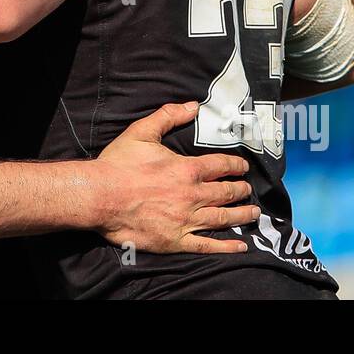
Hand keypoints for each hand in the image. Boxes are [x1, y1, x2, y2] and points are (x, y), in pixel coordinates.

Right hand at [93, 102, 258, 253]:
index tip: (243, 168)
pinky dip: (227, 246)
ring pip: (223, 218)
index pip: (221, 166)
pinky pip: (207, 245)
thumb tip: (193, 106)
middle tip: (249, 190)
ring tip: (253, 213)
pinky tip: (240, 245)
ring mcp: (186, 220)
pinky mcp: (176, 240)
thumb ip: (169, 116)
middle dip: (241, 190)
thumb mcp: (142, 131)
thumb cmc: (119, 164)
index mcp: (187, 169)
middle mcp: (192, 195)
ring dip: (242, 215)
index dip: (236, 166)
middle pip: (227, 193)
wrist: (100, 196)